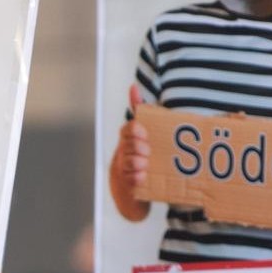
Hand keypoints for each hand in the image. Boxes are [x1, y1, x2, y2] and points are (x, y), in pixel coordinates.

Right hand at [109, 85, 152, 221]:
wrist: (133, 185)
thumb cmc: (139, 152)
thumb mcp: (142, 131)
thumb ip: (139, 110)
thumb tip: (133, 86)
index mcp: (128, 138)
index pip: (129, 129)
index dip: (135, 131)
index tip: (144, 134)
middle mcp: (124, 152)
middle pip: (130, 146)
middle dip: (139, 148)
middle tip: (147, 151)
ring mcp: (125, 169)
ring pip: (130, 162)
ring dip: (139, 163)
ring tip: (146, 164)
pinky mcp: (129, 185)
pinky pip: (131, 180)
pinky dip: (137, 178)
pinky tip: (143, 177)